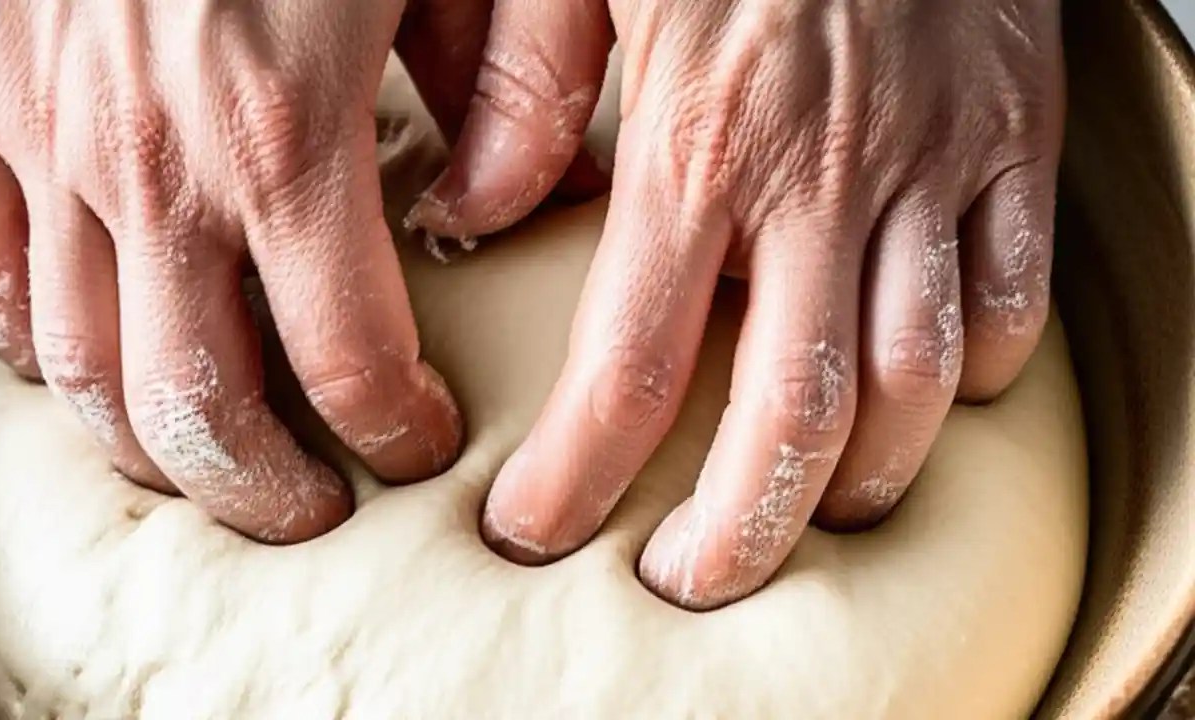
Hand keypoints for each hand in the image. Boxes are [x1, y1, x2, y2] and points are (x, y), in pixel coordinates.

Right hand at [0, 0, 508, 541]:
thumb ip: (511, 80)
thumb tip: (516, 209)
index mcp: (286, 125)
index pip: (348, 358)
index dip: (394, 430)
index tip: (419, 443)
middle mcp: (151, 151)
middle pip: (194, 406)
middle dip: (263, 489)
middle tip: (312, 510)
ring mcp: (41, 124)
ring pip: (76, 363)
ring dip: (149, 443)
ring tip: (209, 460)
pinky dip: (34, 344)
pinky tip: (93, 358)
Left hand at [409, 0, 1063, 607]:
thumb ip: (520, 90)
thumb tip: (468, 215)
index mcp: (699, 140)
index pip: (630, 362)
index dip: (578, 475)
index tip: (532, 533)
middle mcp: (823, 176)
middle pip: (792, 412)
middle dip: (738, 531)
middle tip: (689, 582)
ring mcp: (934, 167)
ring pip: (915, 384)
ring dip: (856, 480)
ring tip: (800, 515)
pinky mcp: (1015, 148)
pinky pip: (1009, 306)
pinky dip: (971, 380)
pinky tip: (918, 397)